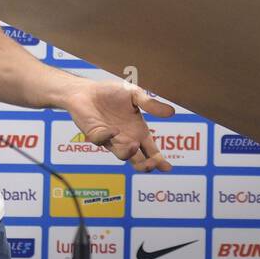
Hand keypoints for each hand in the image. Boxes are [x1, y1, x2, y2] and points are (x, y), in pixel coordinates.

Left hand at [58, 80, 175, 171]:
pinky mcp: (95, 135)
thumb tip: (172, 112)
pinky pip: (102, 140)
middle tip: (150, 164)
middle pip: (139, 161)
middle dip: (146, 166)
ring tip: (134, 145)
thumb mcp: (135, 95)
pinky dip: (109, 137)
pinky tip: (114, 130)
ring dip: (129, 153)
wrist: (87, 90)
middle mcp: (126, 140)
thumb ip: (151, 104)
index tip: (167, 168)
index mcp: (139, 132)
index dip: (160, 161)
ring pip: (122, 155)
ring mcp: (111, 140)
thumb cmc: (112, 93)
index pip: (152, 151)